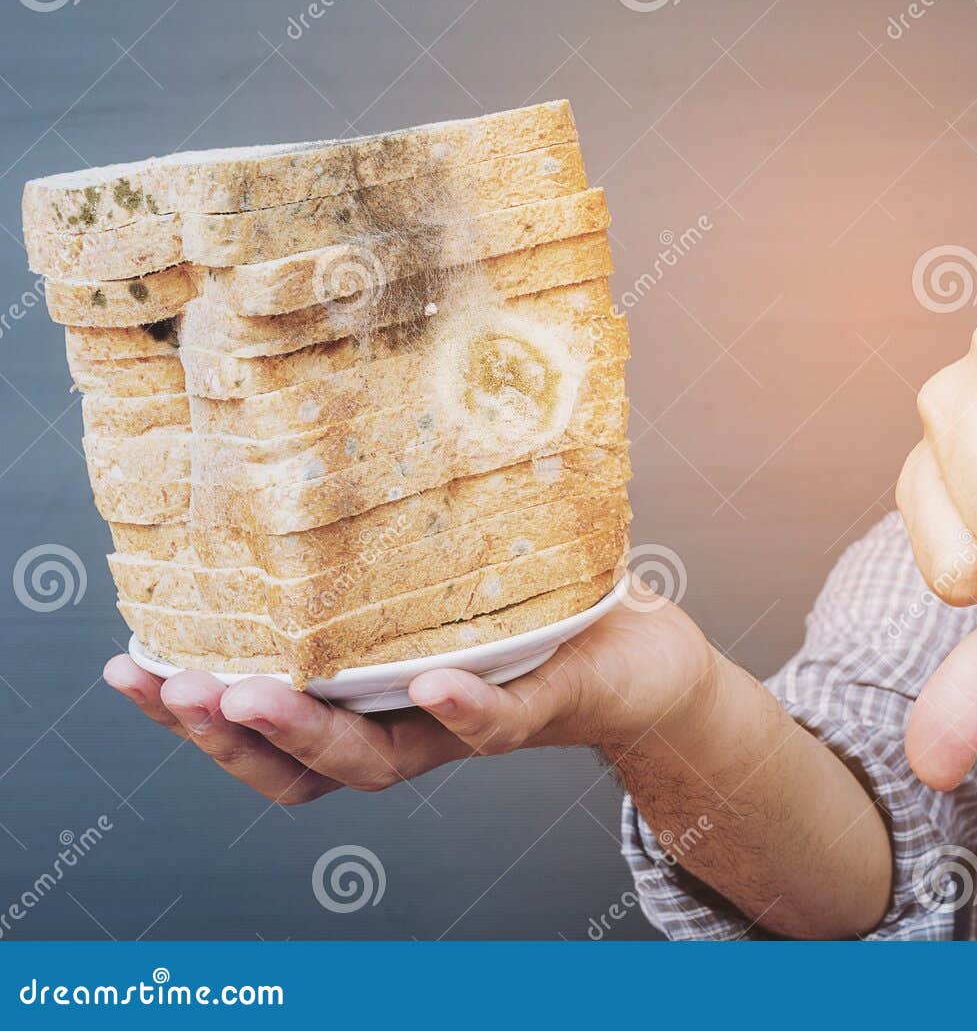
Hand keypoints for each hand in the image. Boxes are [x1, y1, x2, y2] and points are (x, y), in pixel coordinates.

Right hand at [103, 589, 718, 803]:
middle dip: (228, 731)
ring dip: (311, 733)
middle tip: (179, 684)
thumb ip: (377, 531)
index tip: (132, 664)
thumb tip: (297, 418)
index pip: (262, 721)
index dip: (191, 709)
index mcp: (366, 693)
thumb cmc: (527, 603)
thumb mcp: (438, 564)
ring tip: (259, 694)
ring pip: (377, 759)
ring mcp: (469, 722)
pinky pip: (498, 721)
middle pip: (298, 763)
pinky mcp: (544, 704)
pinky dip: (464, 708)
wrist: (640, 648)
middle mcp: (405, 722)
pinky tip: (433, 682)